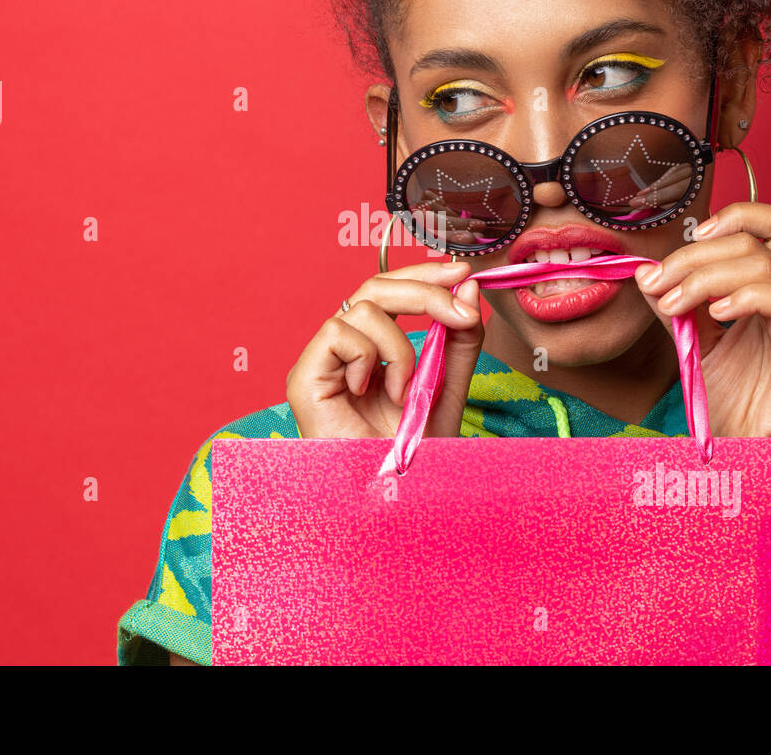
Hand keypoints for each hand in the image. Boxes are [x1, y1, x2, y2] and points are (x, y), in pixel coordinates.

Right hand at [286, 261, 483, 440]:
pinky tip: (370, 394)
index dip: (423, 274)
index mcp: (373, 352)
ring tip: (403, 393)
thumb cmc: (415, 457)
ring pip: (364, 308)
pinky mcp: (303, 378)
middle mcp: (343, 354)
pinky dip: (368, 358)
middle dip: (424, 291)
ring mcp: (321, 364)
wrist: (395, 501)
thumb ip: (459, 339)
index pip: (392, 292)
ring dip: (401, 349)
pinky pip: (338, 332)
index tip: (462, 270)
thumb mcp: (448, 387)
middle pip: (375, 286)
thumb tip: (468, 286)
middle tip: (459, 313)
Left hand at [632, 202, 770, 439]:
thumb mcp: (694, 342)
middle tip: (657, 284)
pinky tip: (717, 316)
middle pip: (752, 239)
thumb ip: (674, 306)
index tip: (681, 245)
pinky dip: (744, 297)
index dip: (726, 219)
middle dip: (693, 256)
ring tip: (674, 307)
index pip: (766, 224)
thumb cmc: (736, 398)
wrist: (756, 447)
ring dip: (705, 278)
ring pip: (762, 263)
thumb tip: (646, 273)